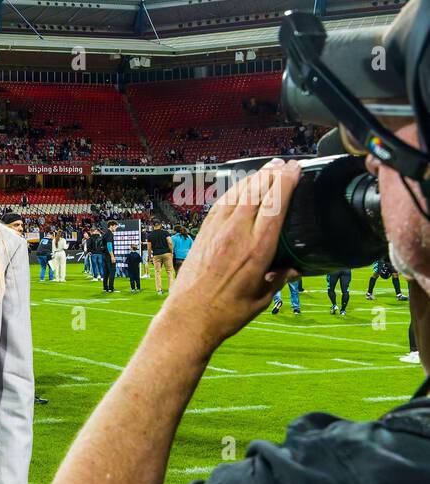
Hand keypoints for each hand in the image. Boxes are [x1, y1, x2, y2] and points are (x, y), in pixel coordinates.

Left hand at [162, 159, 300, 348]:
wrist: (188, 319)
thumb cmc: (227, 313)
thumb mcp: (262, 299)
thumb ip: (279, 280)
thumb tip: (293, 270)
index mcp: (257, 249)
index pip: (275, 204)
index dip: (286, 182)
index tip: (295, 168)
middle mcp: (236, 235)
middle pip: (256, 192)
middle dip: (270, 174)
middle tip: (283, 164)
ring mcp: (216, 232)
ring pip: (236, 195)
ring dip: (252, 179)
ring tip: (266, 170)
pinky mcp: (202, 235)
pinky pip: (219, 205)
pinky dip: (233, 192)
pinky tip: (239, 188)